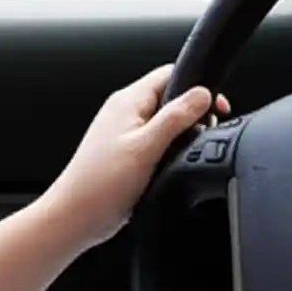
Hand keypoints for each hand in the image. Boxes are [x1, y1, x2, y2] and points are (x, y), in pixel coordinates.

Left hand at [39, 64, 228, 249]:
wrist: (76, 217)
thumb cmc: (100, 184)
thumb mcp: (147, 146)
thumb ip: (176, 117)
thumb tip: (202, 94)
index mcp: (127, 101)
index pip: (169, 74)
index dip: (197, 85)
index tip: (215, 107)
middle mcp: (125, 112)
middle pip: (170, 97)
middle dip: (192, 113)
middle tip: (203, 132)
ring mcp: (125, 132)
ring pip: (165, 121)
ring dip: (181, 133)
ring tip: (183, 153)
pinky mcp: (127, 152)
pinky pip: (156, 141)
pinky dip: (170, 149)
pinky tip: (171, 165)